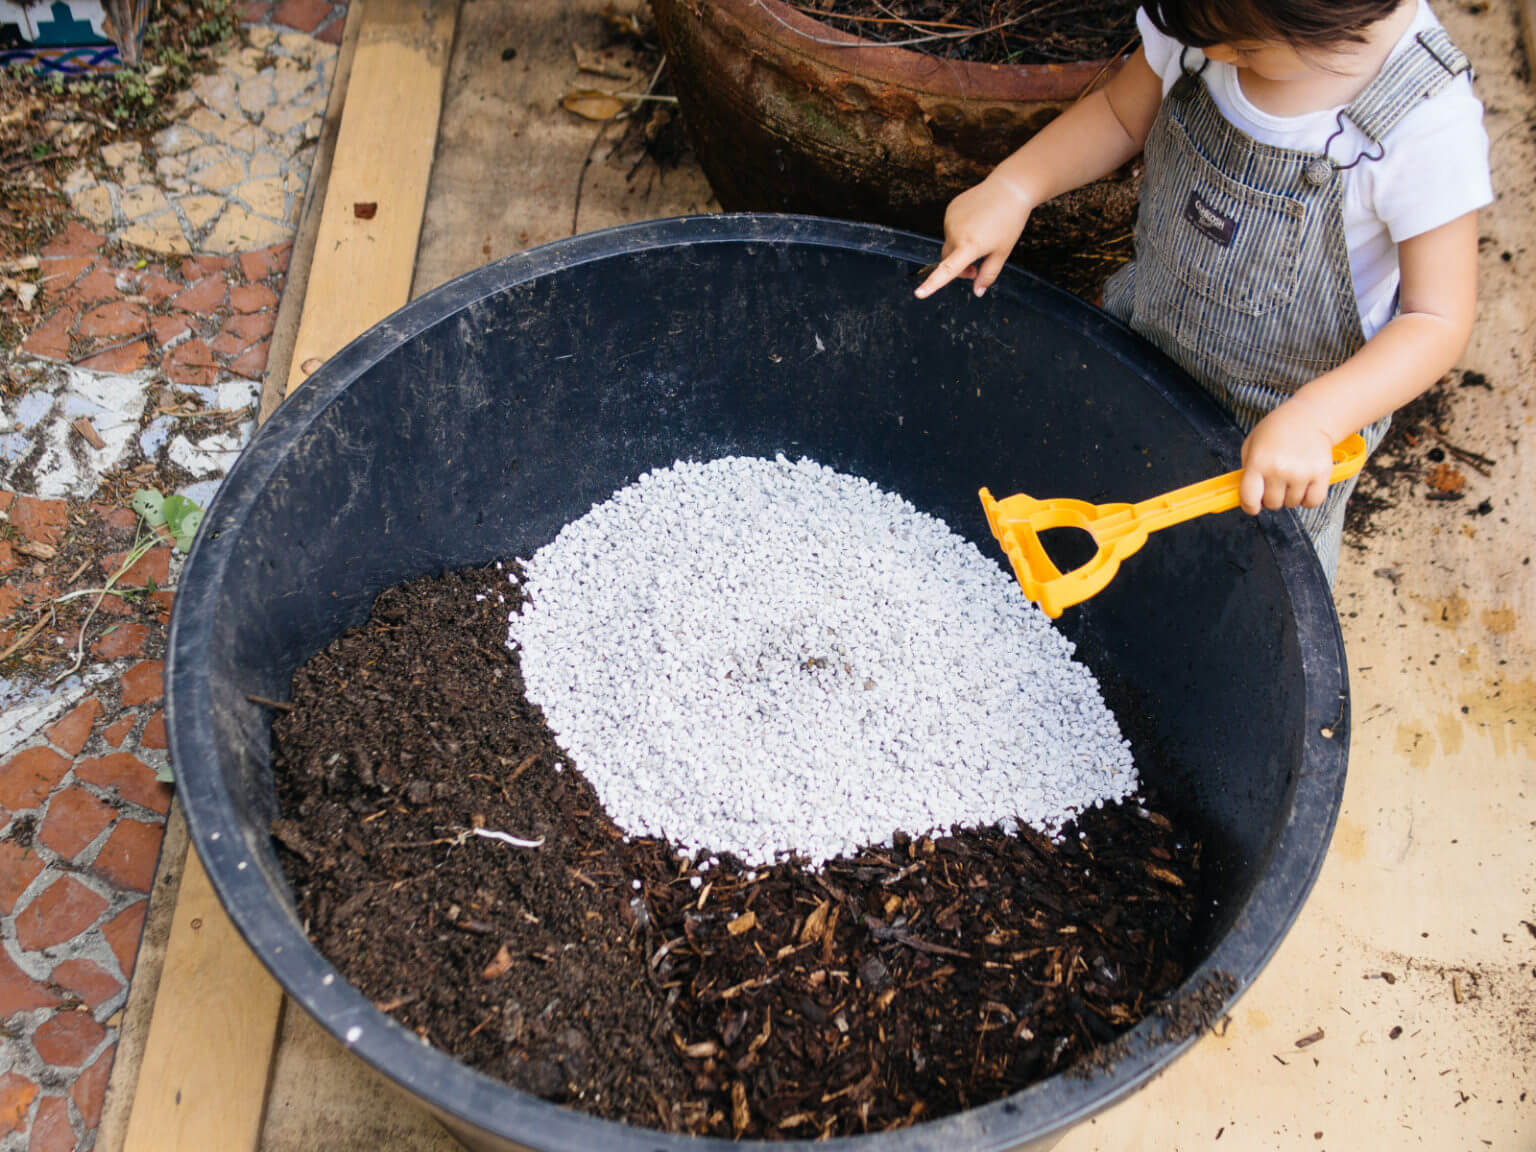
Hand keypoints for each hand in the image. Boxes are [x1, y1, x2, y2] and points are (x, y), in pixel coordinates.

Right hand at [913, 173, 1033, 299]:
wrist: (1009, 188)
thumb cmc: (1009, 222)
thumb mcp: (1002, 252)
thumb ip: (988, 274)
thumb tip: (978, 292)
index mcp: (970, 245)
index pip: (948, 269)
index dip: (932, 283)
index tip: (919, 293)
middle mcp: (956, 232)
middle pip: (947, 259)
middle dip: (959, 266)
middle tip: (976, 268)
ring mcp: (951, 219)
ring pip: (949, 243)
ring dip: (960, 247)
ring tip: (981, 235)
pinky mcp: (950, 209)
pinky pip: (951, 228)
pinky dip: (960, 231)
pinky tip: (977, 223)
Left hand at [1238, 404, 1339, 515]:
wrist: (1308, 417)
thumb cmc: (1276, 432)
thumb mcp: (1252, 445)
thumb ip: (1247, 470)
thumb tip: (1246, 497)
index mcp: (1258, 462)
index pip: (1250, 498)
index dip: (1250, 507)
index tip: (1253, 506)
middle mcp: (1279, 469)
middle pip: (1273, 503)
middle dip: (1272, 497)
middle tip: (1275, 484)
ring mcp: (1301, 472)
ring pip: (1292, 503)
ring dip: (1290, 496)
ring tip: (1291, 479)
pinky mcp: (1322, 473)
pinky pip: (1313, 502)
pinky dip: (1308, 499)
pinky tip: (1304, 487)